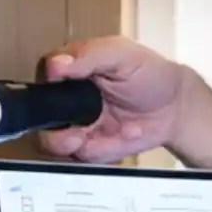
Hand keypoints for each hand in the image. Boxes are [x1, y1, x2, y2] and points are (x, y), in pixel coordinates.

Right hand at [36, 36, 192, 162]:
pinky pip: (74, 157)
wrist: (175, 108)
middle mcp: (67, 99)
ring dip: (59, 141)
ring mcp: (75, 125)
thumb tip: (54, 65)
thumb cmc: (149, 74)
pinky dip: (87, 152)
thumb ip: (89, 55)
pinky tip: (107, 141)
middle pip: (36, 113)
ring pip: (48, 139)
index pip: (43, 76)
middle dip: (45, 121)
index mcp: (71, 69)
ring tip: (78, 138)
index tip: (59, 86)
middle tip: (67, 122)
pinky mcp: (88, 148)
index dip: (45, 84)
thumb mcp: (122, 55)